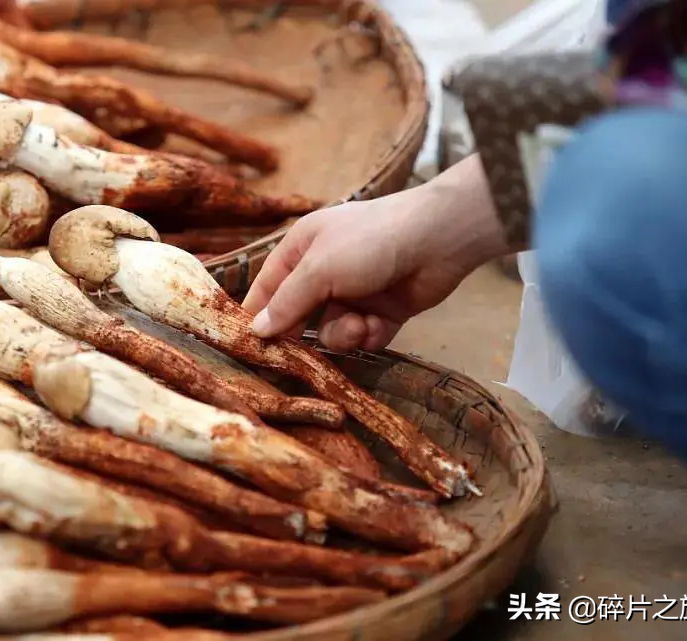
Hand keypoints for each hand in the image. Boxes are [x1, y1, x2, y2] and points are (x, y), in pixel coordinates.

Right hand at [243, 156, 507, 351]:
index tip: (247, 346)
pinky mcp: (382, 312)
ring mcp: (354, 293)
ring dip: (342, 334)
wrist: (439, 240)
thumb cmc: (370, 241)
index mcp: (302, 249)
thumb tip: (256, 330)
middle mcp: (324, 270)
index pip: (268, 287)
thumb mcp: (319, 269)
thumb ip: (287, 302)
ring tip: (357, 324)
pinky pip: (362, 336)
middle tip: (297, 358)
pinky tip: (377, 324)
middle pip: (298, 315)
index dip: (258, 315)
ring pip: (329, 331)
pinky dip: (368, 334)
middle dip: (302, 334)